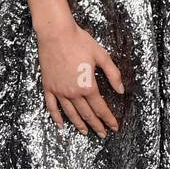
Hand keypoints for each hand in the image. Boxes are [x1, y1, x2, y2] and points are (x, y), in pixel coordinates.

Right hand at [36, 17, 123, 136]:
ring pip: (70, 113)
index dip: (108, 119)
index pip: (101, 108)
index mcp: (88, 86)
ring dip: (79, 125)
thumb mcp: (102, 56)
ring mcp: (59, 91)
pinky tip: (61, 125)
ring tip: (86, 133)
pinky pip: (52, 107)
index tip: (114, 127)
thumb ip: (113, 74)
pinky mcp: (49, 87)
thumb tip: (121, 90)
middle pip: (87, 114)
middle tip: (102, 134)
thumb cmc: (80, 42)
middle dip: (97, 126)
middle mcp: (73, 92)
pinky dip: (56, 117)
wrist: (56, 34)